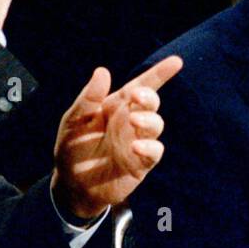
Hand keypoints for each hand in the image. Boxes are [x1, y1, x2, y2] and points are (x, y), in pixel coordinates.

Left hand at [52, 56, 183, 219]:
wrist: (72, 185)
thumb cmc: (72, 149)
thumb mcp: (73, 121)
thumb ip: (88, 98)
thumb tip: (103, 71)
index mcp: (115, 106)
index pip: (140, 86)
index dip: (159, 74)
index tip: (176, 62)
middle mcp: (129, 121)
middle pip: (151, 103)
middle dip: (149, 97)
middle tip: (136, 97)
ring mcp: (137, 141)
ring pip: (156, 124)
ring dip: (149, 120)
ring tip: (133, 121)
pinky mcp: (141, 163)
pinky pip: (155, 151)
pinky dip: (150, 147)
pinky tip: (135, 147)